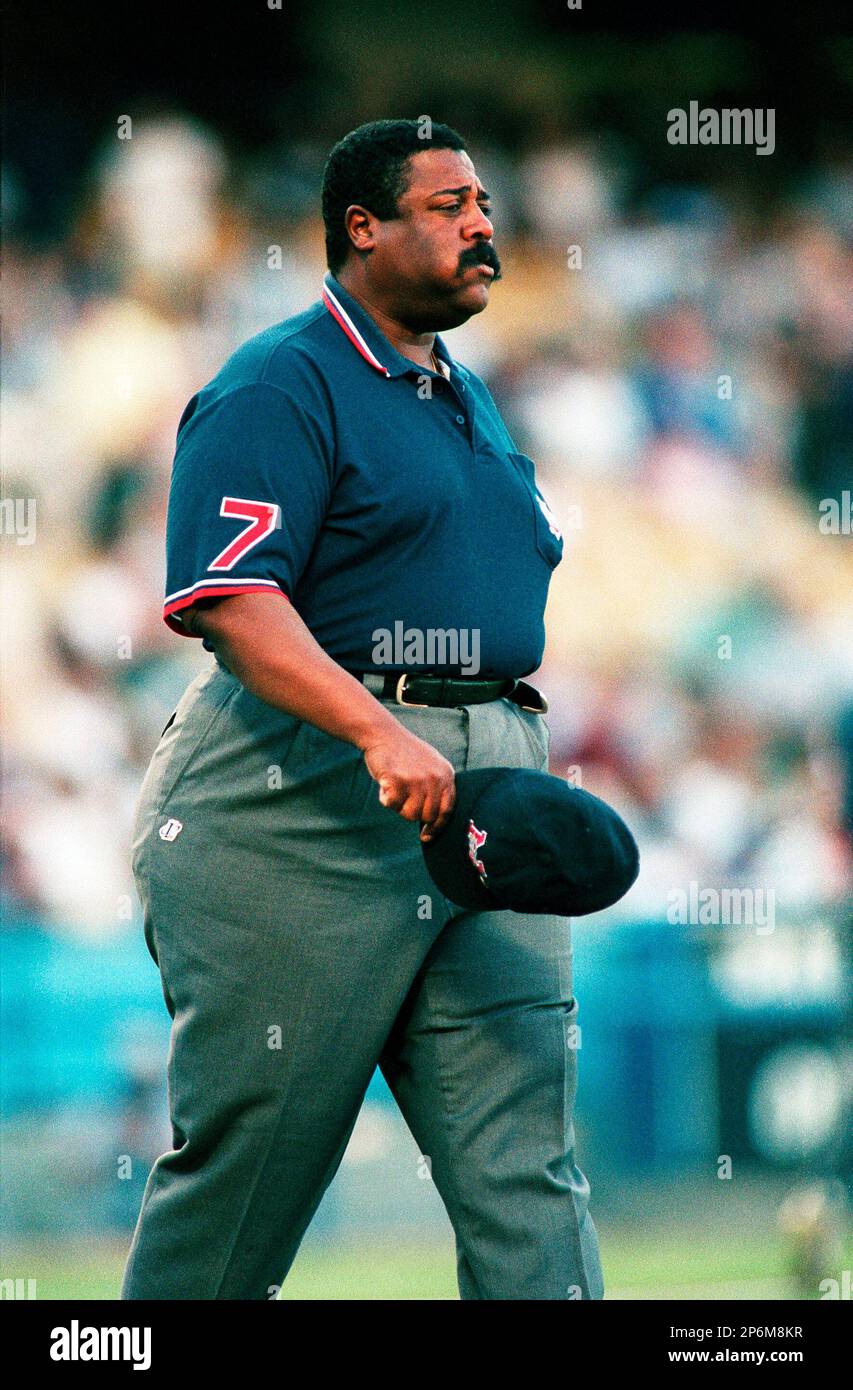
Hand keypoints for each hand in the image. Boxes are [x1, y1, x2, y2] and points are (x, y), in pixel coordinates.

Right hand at [362, 725, 455, 840]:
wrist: (383, 733)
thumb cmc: (404, 752)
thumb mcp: (431, 765)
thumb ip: (437, 787)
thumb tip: (435, 818)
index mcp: (446, 774)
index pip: (447, 810)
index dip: (437, 826)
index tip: (427, 835)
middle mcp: (435, 778)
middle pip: (427, 816)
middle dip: (412, 813)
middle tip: (402, 798)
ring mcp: (417, 780)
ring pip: (410, 814)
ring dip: (398, 806)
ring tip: (394, 787)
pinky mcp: (399, 781)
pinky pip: (392, 805)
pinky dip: (385, 798)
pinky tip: (385, 782)